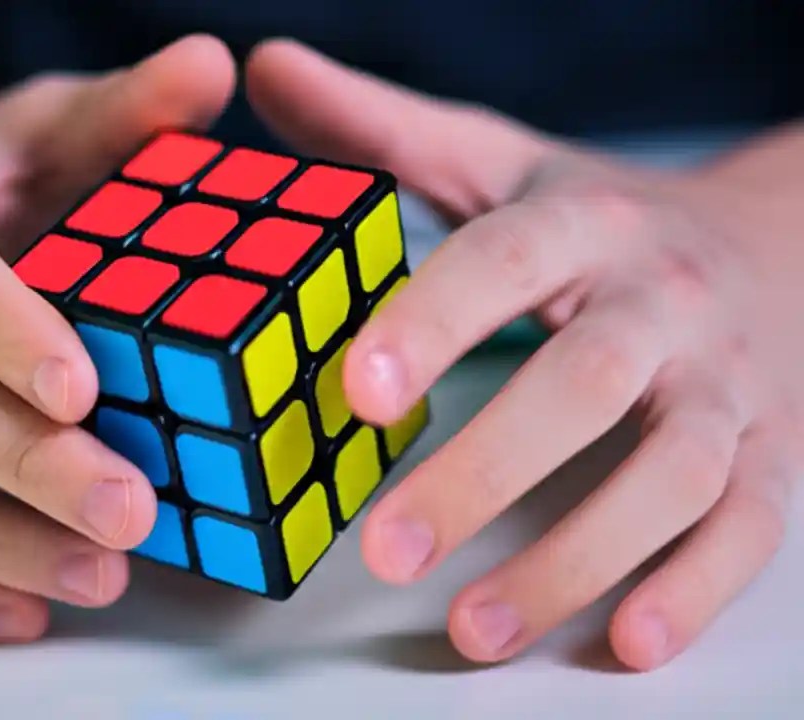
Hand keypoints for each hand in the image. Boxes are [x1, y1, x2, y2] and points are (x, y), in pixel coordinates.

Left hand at [247, 40, 801, 669]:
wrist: (774, 246)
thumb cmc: (601, 220)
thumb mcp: (494, 161)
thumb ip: (381, 128)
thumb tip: (264, 69)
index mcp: (585, 222)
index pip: (509, 262)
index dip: (435, 323)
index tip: (355, 394)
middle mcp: (665, 301)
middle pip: (588, 385)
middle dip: (489, 470)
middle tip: (386, 549)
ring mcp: (726, 383)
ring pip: (672, 474)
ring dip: (577, 557)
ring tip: (474, 625)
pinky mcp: (769, 455)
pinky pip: (746, 529)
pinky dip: (692, 590)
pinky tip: (622, 642)